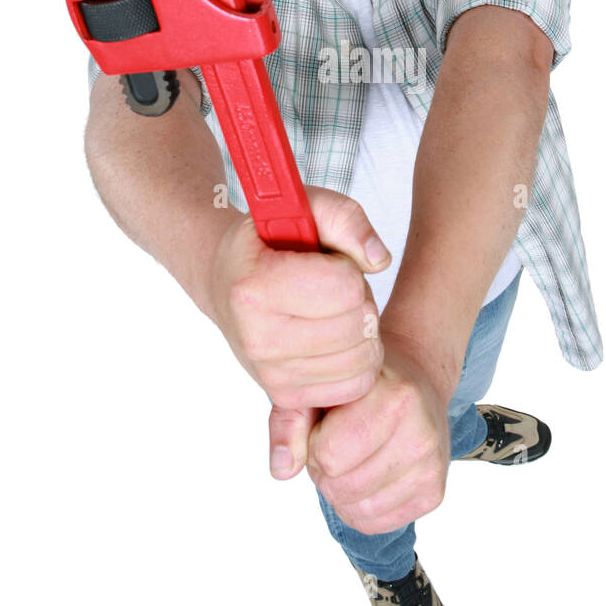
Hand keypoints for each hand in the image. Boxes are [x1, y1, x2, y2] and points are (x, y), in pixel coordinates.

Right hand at [206, 186, 390, 478]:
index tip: (324, 262)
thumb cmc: (271, 242)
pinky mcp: (286, 397)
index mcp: (254, 286)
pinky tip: (336, 340)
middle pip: (357, 324)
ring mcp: (269, 374)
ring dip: (361, 331)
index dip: (347, 268)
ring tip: (332, 312)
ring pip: (362, 358)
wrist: (227, 282)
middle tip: (332, 287)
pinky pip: (356, 386)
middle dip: (358, 300)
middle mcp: (256, 337)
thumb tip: (379, 260)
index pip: (344, 286)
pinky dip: (358, 362)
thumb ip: (346, 217)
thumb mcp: (303, 207)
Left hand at [304, 338, 450, 534]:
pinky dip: (359, 508)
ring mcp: (432, 467)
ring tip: (353, 458)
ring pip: (357, 510)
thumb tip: (281, 470)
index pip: (329, 454)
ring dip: (340, 491)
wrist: (416, 386)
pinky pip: (375, 524)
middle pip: (340, 486)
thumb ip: (289, 421)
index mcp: (396, 398)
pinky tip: (368, 476)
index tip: (327, 425)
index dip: (315, 443)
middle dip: (325, 470)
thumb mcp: (320, 387)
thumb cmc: (362, 388)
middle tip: (339, 443)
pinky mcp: (434, 494)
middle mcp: (422, 434)